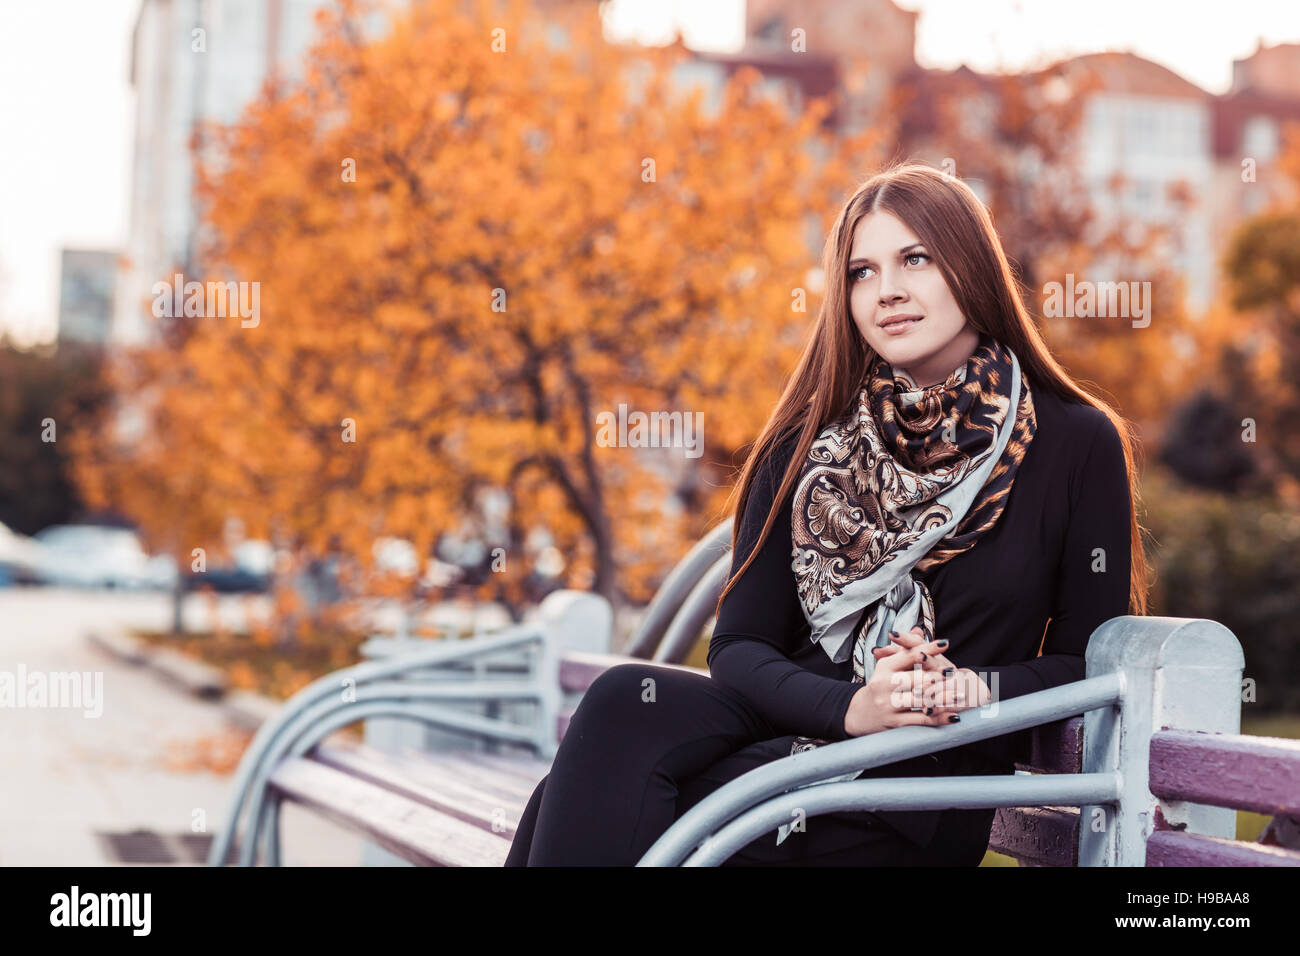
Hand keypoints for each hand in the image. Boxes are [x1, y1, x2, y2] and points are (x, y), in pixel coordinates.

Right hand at [843, 629, 971, 736]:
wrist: (860, 714)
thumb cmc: (879, 686)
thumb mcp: (887, 666)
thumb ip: (905, 649)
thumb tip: (918, 630)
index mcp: (884, 668)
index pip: (907, 655)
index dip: (927, 649)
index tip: (944, 643)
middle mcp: (885, 685)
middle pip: (912, 679)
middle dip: (933, 676)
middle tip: (951, 672)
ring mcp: (890, 705)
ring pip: (918, 700)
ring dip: (940, 698)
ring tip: (958, 695)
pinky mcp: (896, 722)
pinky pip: (921, 720)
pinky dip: (939, 718)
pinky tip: (953, 716)